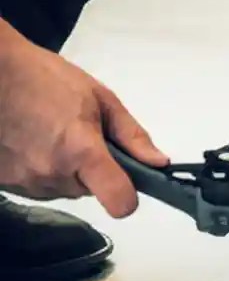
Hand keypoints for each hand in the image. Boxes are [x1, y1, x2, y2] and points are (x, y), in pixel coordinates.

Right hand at [0, 25, 167, 217]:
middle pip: (89, 191)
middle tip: (79, 135)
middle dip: (92, 169)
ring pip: (63, 189)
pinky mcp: (4, 183)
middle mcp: (52, 174)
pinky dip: (39, 170)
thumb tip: (159, 163)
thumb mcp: (100, 98)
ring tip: (51, 134)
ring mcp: (25, 182)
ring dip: (65, 170)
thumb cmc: (44, 79)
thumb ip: (132, 136)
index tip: (128, 186)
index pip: (118, 201)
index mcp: (82, 152)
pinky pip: (36, 186)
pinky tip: (32, 142)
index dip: (128, 197)